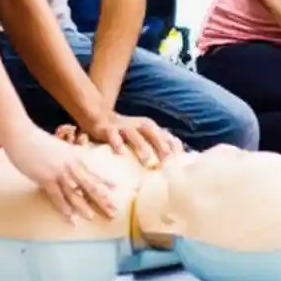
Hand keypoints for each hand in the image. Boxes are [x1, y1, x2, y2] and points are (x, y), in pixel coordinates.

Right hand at [4, 126, 117, 221]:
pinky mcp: (46, 179)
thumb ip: (67, 156)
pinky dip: (64, 208)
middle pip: (90, 185)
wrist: (22, 135)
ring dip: (83, 207)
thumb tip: (73, 163)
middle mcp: (71, 165)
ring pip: (75, 193)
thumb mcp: (59, 147)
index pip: (93, 172)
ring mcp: (59, 173)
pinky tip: (70, 218)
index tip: (115, 189)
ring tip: (91, 217)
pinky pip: (57, 197)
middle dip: (102, 199)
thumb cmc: (38, 140)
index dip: (104, 181)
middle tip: (112, 210)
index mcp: (75, 156)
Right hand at [59, 114, 183, 164]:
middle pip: (153, 134)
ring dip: (142, 146)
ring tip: (147, 160)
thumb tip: (174, 162)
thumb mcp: (143, 136)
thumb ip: (157, 145)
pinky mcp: (108, 130)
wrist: (99, 117)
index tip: (180, 163)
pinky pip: (113, 136)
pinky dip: (117, 143)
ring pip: (134, 135)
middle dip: (161, 146)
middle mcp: (138, 125)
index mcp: (150, 127)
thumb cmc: (125, 132)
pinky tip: (120, 152)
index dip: (173, 148)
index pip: (165, 136)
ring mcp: (123, 127)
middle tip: (168, 161)